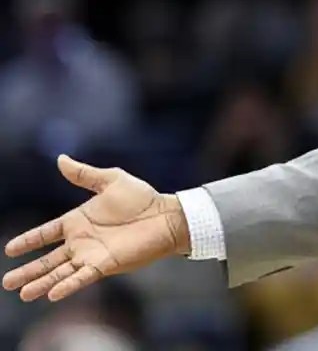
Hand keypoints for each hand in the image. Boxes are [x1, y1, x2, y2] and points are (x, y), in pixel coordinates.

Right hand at [2, 156, 189, 302]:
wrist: (167, 216)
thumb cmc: (143, 199)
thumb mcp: (111, 180)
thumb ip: (84, 174)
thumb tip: (61, 158)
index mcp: (78, 221)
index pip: (46, 233)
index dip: (28, 241)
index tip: (9, 250)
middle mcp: (81, 242)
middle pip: (48, 259)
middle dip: (28, 271)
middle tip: (6, 282)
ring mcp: (92, 255)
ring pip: (60, 272)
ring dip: (41, 282)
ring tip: (21, 293)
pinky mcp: (105, 265)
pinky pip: (82, 277)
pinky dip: (67, 285)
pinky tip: (52, 294)